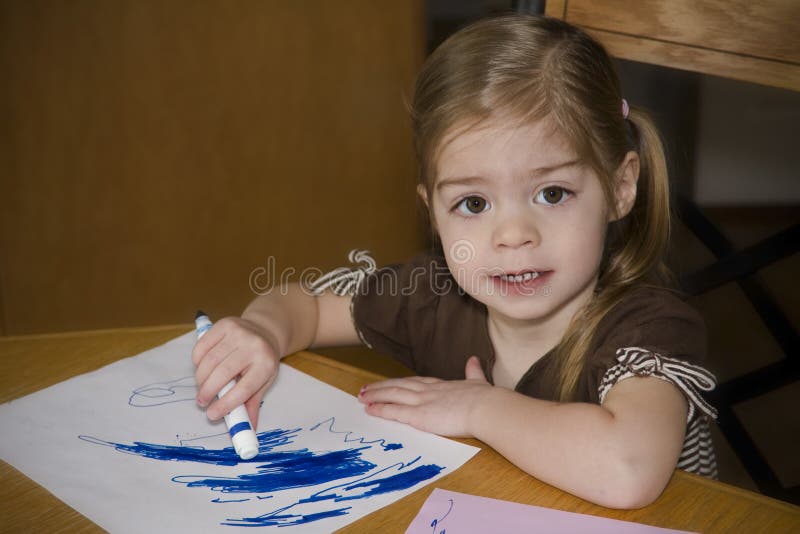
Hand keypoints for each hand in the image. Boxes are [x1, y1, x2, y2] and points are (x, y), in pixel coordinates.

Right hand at [191, 316, 280, 429]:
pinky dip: (197, 361)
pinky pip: (201, 347)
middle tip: (202, 402)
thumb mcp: (264, 381)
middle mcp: (253, 346)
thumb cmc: (263, 360)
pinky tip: (202, 368)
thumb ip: (253, 403)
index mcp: (265, 364)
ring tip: (202, 387)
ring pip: (209, 361)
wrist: (265, 330)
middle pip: (222, 374)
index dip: (226, 404)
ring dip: (200, 379)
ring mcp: (238, 333)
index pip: (243, 389)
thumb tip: (248, 429)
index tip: (212, 415)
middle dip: (208, 392)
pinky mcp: (224, 325)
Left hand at [357, 356, 492, 436]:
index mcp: (441, 385)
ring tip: (361, 396)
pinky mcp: (419, 416)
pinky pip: (394, 411)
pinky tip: (369, 409)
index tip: (389, 383)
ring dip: (375, 395)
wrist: (486, 408)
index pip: (414, 382)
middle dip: (381, 387)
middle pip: (398, 386)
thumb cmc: (486, 399)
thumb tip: (474, 359)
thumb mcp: (479, 382)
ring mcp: (422, 402)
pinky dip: (380, 409)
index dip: (399, 383)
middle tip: (365, 389)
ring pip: (392, 395)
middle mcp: (427, 390)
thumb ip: (473, 371)